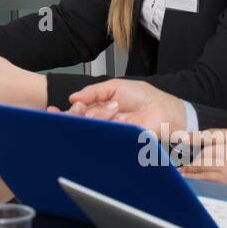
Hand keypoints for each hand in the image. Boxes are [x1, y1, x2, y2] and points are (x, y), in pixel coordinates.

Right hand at [62, 78, 186, 135]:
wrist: (164, 109)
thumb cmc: (144, 97)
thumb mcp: (115, 86)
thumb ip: (93, 91)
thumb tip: (73, 97)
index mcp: (99, 108)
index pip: (76, 113)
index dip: (68, 112)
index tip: (62, 108)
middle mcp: (102, 121)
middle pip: (80, 123)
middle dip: (78, 114)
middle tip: (82, 107)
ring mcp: (110, 131)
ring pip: (92, 129)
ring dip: (99, 116)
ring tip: (115, 108)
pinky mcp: (119, 140)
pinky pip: (107, 136)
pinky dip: (111, 125)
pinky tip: (119, 118)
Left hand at [182, 129, 226, 196]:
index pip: (213, 134)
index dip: (197, 138)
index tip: (186, 139)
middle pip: (206, 150)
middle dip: (194, 157)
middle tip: (184, 162)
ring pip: (203, 163)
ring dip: (192, 169)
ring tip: (184, 173)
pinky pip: (208, 178)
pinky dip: (197, 179)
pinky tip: (191, 181)